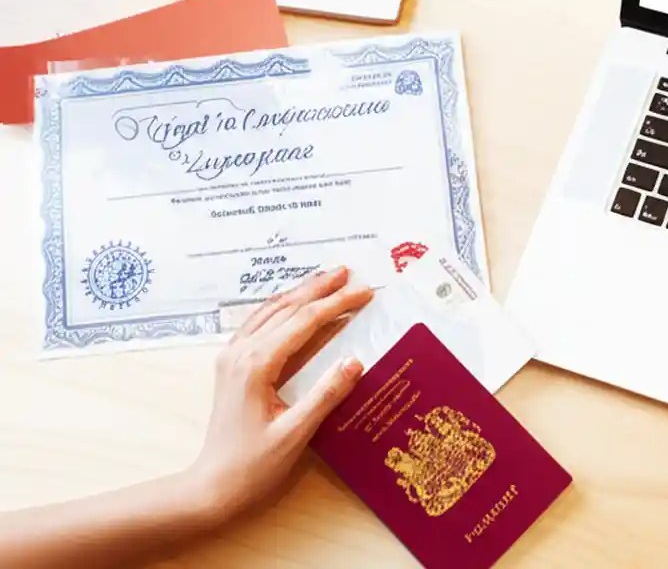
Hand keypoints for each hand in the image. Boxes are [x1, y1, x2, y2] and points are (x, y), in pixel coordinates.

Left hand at [187, 267, 373, 522]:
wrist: (212, 485)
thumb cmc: (254, 465)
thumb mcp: (296, 434)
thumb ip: (326, 395)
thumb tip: (356, 360)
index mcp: (256, 365)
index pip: (304, 322)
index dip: (336, 304)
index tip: (364, 293)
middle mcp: (240, 353)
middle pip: (285, 309)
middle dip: (318, 289)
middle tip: (348, 273)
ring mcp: (232, 357)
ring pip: (269, 312)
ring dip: (299, 293)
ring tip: (326, 280)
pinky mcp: (230, 366)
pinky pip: (258, 324)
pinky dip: (281, 308)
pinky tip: (293, 305)